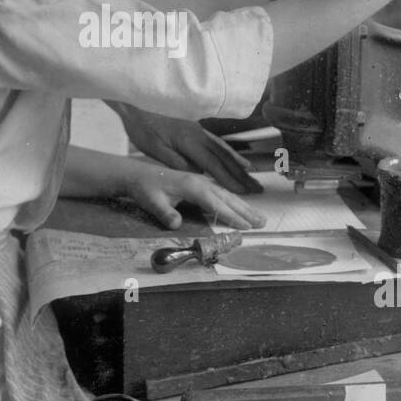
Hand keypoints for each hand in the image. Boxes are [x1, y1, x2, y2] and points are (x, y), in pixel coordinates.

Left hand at [115, 106, 261, 194]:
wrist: (137, 103)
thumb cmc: (143, 127)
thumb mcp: (154, 149)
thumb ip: (176, 162)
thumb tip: (197, 174)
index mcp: (189, 141)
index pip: (213, 164)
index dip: (228, 179)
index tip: (242, 193)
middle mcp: (199, 134)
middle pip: (225, 158)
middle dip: (241, 175)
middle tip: (257, 189)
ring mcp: (200, 130)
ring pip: (224, 150)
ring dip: (239, 165)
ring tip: (252, 176)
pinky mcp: (197, 129)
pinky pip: (218, 143)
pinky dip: (231, 152)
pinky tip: (237, 159)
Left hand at [123, 162, 266, 230]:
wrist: (138, 173)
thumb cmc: (144, 188)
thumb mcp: (150, 201)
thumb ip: (164, 213)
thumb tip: (176, 225)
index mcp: (192, 186)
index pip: (216, 203)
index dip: (231, 216)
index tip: (246, 227)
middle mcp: (200, 181)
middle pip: (228, 197)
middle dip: (245, 211)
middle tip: (263, 223)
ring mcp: (201, 180)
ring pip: (227, 193)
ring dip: (244, 205)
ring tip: (259, 217)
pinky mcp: (200, 180)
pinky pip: (222, 190)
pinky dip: (235, 198)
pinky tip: (242, 203)